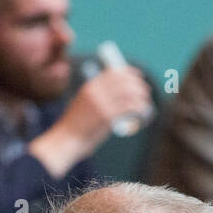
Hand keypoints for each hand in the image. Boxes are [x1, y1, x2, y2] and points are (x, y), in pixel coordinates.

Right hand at [29, 67, 151, 176]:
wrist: (66, 140)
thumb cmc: (77, 126)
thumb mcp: (85, 105)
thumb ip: (100, 98)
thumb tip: (121, 95)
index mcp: (90, 86)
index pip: (113, 73)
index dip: (129, 72)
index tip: (139, 76)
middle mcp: (95, 91)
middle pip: (123, 81)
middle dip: (138, 84)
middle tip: (146, 91)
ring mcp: (100, 103)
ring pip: (128, 94)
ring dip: (141, 97)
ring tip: (145, 102)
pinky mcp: (105, 116)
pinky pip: (128, 108)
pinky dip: (139, 108)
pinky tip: (143, 112)